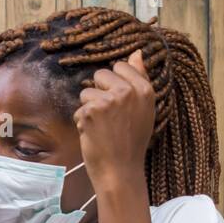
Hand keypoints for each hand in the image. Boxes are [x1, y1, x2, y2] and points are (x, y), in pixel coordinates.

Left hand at [73, 49, 155, 194]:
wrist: (120, 170)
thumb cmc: (132, 141)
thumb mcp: (144, 109)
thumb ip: (139, 79)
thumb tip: (137, 52)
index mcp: (144, 89)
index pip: (121, 66)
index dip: (114, 84)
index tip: (118, 102)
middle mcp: (127, 91)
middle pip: (100, 75)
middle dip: (99, 93)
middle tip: (109, 117)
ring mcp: (108, 100)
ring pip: (86, 92)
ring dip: (89, 109)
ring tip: (102, 127)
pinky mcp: (91, 111)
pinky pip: (78, 109)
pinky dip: (82, 123)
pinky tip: (94, 135)